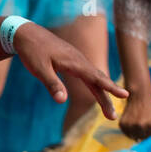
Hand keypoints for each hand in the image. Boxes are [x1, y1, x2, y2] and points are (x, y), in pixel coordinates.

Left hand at [11, 22, 127, 119]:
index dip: (110, 88)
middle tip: (113, 117)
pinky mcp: (72, 61)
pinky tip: (98, 92)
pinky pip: (88, 74)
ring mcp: (76, 60)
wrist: (26, 34)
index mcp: (74, 62)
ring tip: (108, 111)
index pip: (96, 78)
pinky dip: (95, 84)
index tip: (125, 95)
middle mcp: (79, 60)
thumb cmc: (32, 51)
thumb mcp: (39, 69)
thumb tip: (62, 101)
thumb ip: (52, 84)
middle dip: (107, 98)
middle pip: (98, 81)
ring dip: (102, 93)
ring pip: (94, 78)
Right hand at [118, 87, 150, 140]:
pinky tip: (132, 124)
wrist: (139, 97)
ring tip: (138, 125)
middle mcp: (140, 126)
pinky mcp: (122, 124)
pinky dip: (129, 131)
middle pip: (142, 139)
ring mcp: (130, 125)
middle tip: (144, 127)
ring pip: (134, 137)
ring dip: (136, 134)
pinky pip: (126, 133)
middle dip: (144, 135)